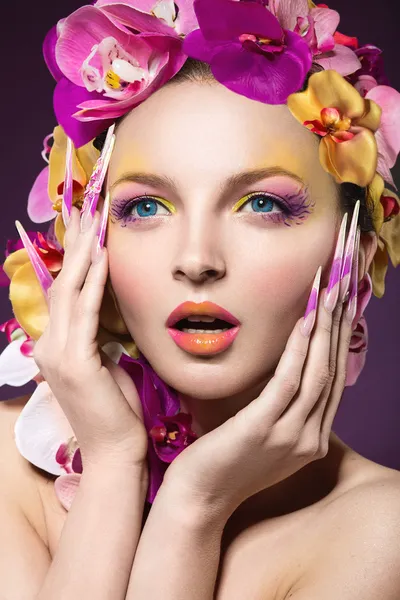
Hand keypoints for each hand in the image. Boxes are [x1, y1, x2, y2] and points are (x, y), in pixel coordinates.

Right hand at [33, 205, 147, 473]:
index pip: (63, 294)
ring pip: (70, 291)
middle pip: (62, 284)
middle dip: (76, 246)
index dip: (73, 260)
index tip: (87, 230)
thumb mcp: (106, 368)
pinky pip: (87, 312)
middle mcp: (50, 346)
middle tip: (87, 211)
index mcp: (56, 347)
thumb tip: (109, 322)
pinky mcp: (77, 362)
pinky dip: (96, 281)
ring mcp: (58, 354)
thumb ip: (101, 342)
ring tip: (94, 222)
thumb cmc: (116, 413)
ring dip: (84, 254)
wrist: (117, 454)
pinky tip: (103, 256)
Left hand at [164, 211, 359, 520]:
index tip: (343, 301)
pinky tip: (305, 321)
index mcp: (309, 434)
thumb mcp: (260, 430)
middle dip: (341, 323)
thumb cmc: (222, 460)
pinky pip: (288, 382)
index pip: (332, 378)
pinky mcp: (263, 431)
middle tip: (345, 281)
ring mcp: (290, 436)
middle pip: (332, 370)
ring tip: (330, 289)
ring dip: (326, 327)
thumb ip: (276, 404)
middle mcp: (309, 436)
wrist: (197, 501)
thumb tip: (280, 366)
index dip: (341, 337)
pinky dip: (299, 349)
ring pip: (317, 372)